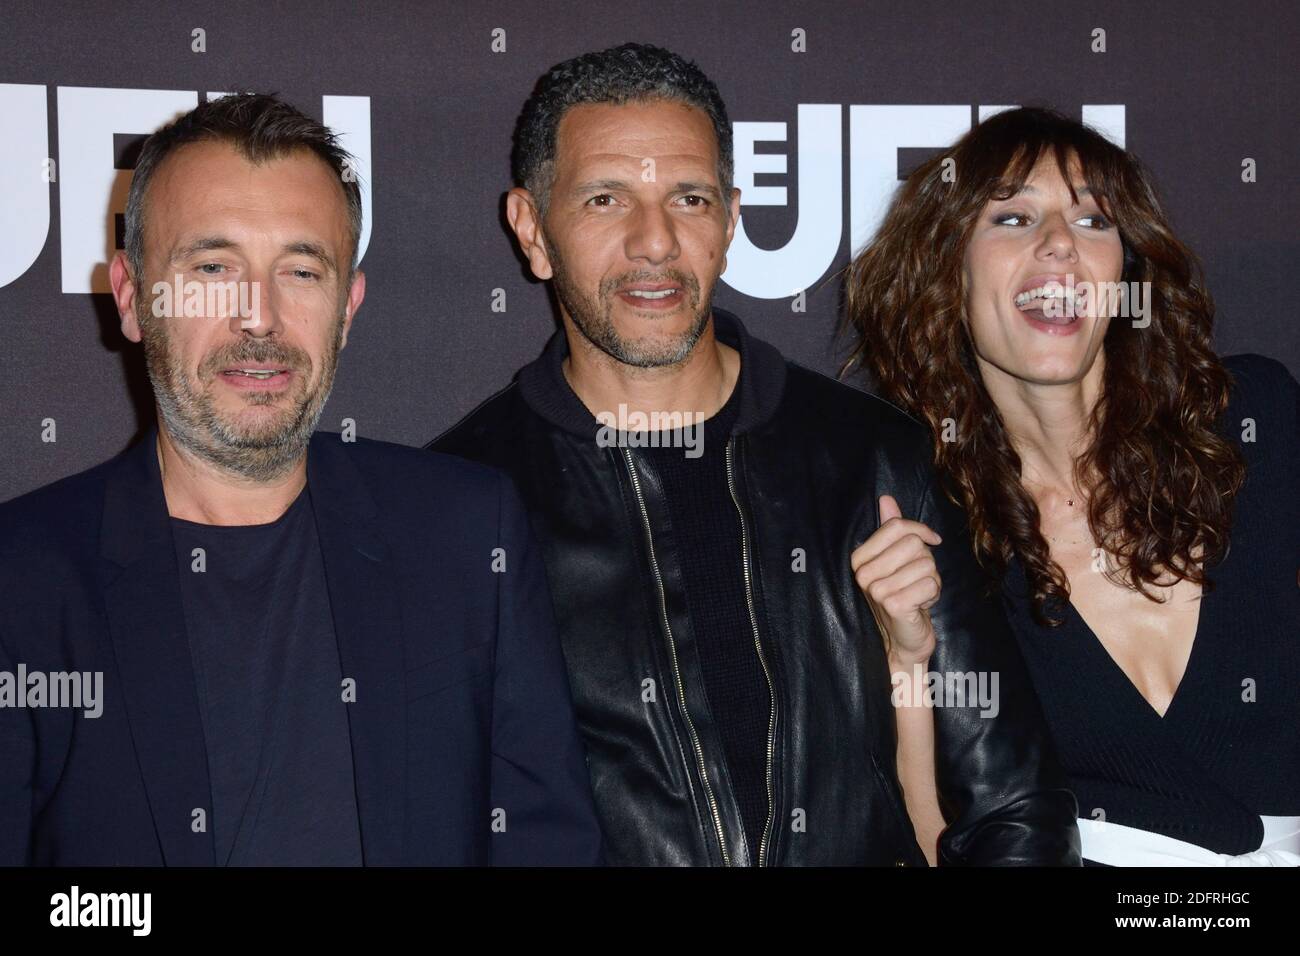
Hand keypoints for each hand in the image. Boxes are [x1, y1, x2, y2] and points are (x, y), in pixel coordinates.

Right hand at [851, 494, 942, 665]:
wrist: (904, 641)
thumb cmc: (903, 596)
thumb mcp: (896, 560)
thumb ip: (891, 529)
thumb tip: (886, 499)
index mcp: (860, 558)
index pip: (897, 526)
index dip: (921, 531)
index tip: (930, 542)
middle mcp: (863, 572)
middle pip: (913, 544)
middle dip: (927, 561)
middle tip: (918, 579)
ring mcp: (875, 589)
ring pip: (926, 563)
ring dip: (932, 580)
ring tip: (918, 593)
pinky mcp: (892, 604)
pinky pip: (930, 583)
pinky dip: (934, 594)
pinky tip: (921, 605)